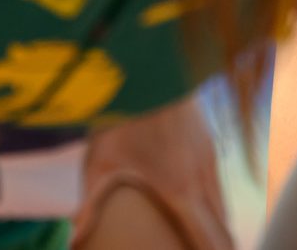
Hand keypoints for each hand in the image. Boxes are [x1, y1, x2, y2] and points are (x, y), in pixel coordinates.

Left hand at [76, 95, 233, 249]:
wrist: (147, 65)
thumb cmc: (122, 116)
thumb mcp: (100, 161)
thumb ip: (91, 203)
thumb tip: (73, 237)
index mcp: (181, 190)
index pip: (211, 239)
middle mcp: (202, 175)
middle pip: (223, 225)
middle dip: (221, 246)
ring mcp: (208, 154)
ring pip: (222, 202)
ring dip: (219, 225)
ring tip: (212, 243)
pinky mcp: (206, 138)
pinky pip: (217, 181)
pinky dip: (215, 201)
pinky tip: (202, 205)